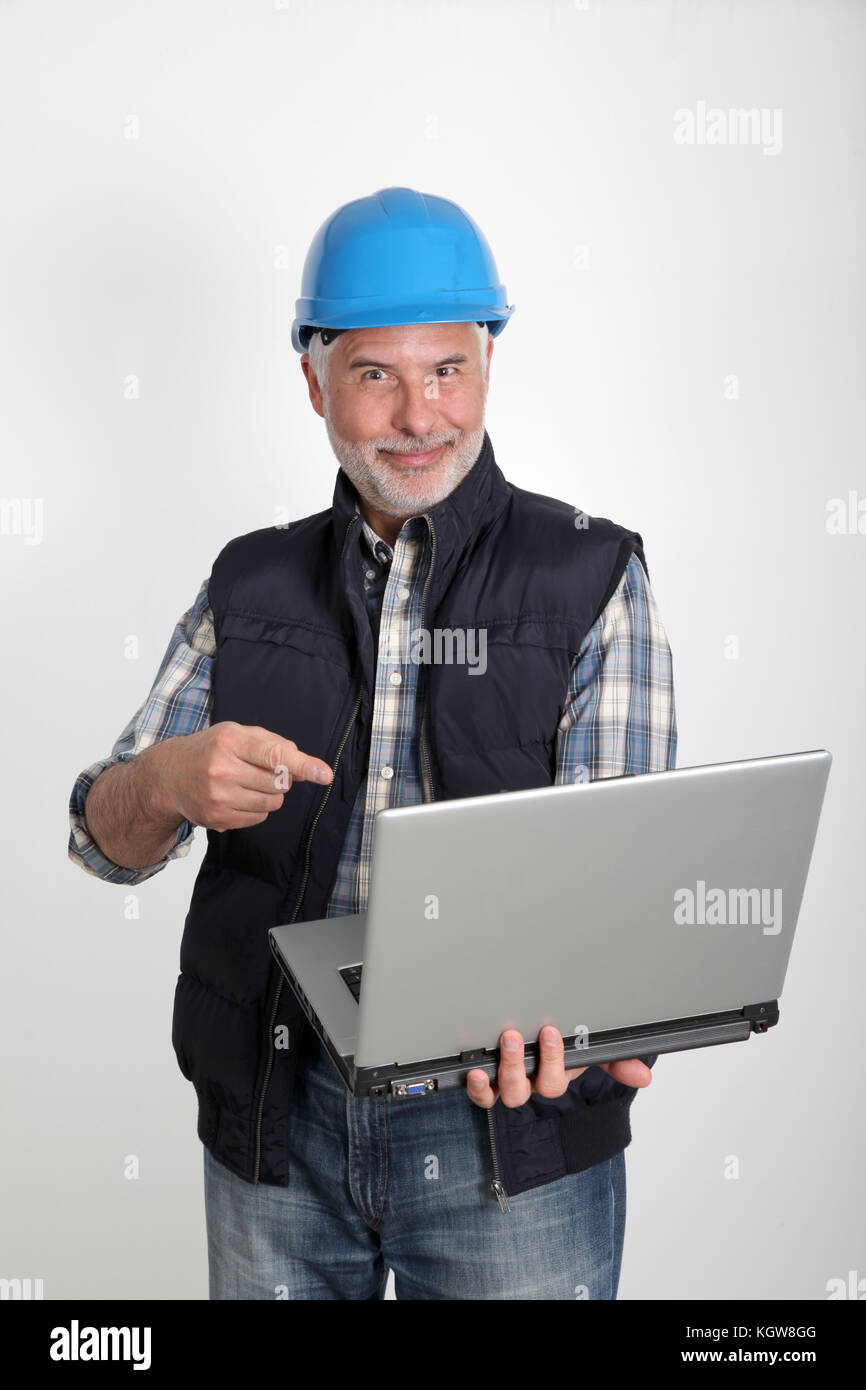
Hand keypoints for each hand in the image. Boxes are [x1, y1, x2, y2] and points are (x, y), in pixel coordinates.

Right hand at [157, 721, 332, 831]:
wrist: (168, 776)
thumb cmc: (210, 750)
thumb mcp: (236, 733)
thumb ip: (272, 743)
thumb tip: (304, 763)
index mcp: (229, 741)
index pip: (274, 755)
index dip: (303, 765)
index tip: (324, 774)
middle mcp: (221, 769)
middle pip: (279, 782)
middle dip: (281, 778)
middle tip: (261, 770)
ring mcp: (218, 797)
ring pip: (272, 802)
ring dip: (270, 794)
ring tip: (248, 782)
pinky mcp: (217, 818)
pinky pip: (258, 817)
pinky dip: (257, 808)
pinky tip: (238, 796)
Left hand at [465, 1026, 652, 1107]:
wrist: (539, 1044)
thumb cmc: (565, 1049)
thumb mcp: (590, 1051)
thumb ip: (616, 1061)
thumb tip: (643, 1075)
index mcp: (554, 1077)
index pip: (554, 1081)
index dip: (552, 1062)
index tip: (550, 1031)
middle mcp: (530, 1085)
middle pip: (524, 1090)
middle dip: (518, 1064)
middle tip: (514, 1035)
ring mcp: (508, 1086)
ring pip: (504, 1091)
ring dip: (501, 1069)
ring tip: (500, 1043)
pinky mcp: (487, 1085)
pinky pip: (481, 1095)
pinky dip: (477, 1087)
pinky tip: (474, 1071)